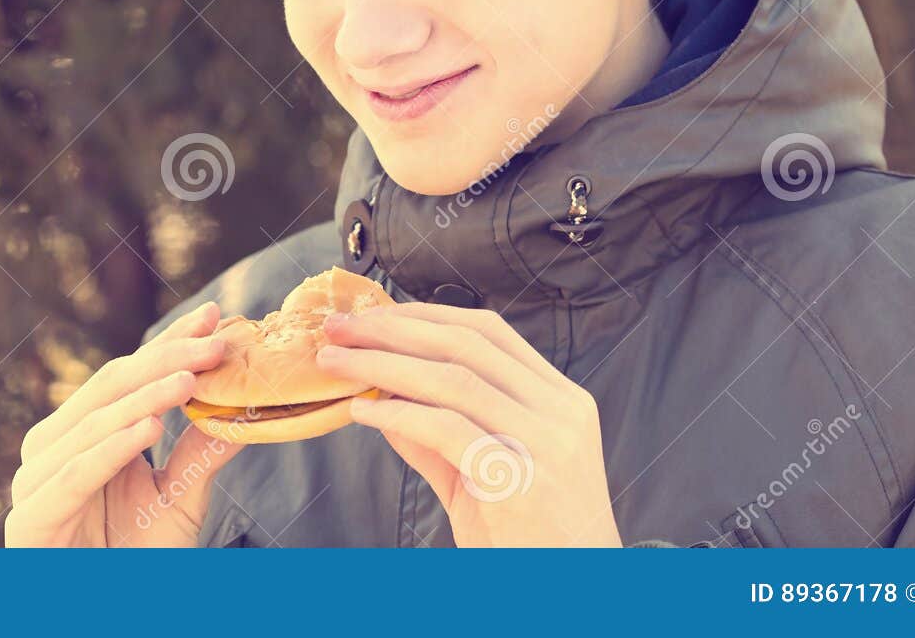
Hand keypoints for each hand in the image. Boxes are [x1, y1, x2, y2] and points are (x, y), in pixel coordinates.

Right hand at [6, 301, 242, 546]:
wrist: (101, 618)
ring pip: (93, 424)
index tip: (215, 318)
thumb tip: (250, 406)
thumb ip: (202, 452)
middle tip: (215, 343)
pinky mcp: (30, 519)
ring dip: (144, 398)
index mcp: (81, 433)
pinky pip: (76, 474)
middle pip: (109, 389)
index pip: (127, 374)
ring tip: (189, 379)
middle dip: (165, 361)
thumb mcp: (179, 499)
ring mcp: (34, 482)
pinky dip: (112, 448)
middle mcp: (51, 448)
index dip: (170, 343)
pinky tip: (149, 427)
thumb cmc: (135, 562)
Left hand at [318, 301, 621, 546]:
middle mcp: (560, 412)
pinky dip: (399, 414)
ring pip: (453, 380)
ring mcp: (547, 445)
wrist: (577, 598)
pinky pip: (447, 430)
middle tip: (339, 329)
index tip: (371, 315)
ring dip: (384, 365)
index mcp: (561, 399)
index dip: (423, 316)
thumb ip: (438, 436)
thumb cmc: (532, 542)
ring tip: (337, 364)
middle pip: (467, 344)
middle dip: (394, 329)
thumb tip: (381, 395)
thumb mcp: (487, 476)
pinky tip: (364, 412)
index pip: (489, 332)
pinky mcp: (521, 482)